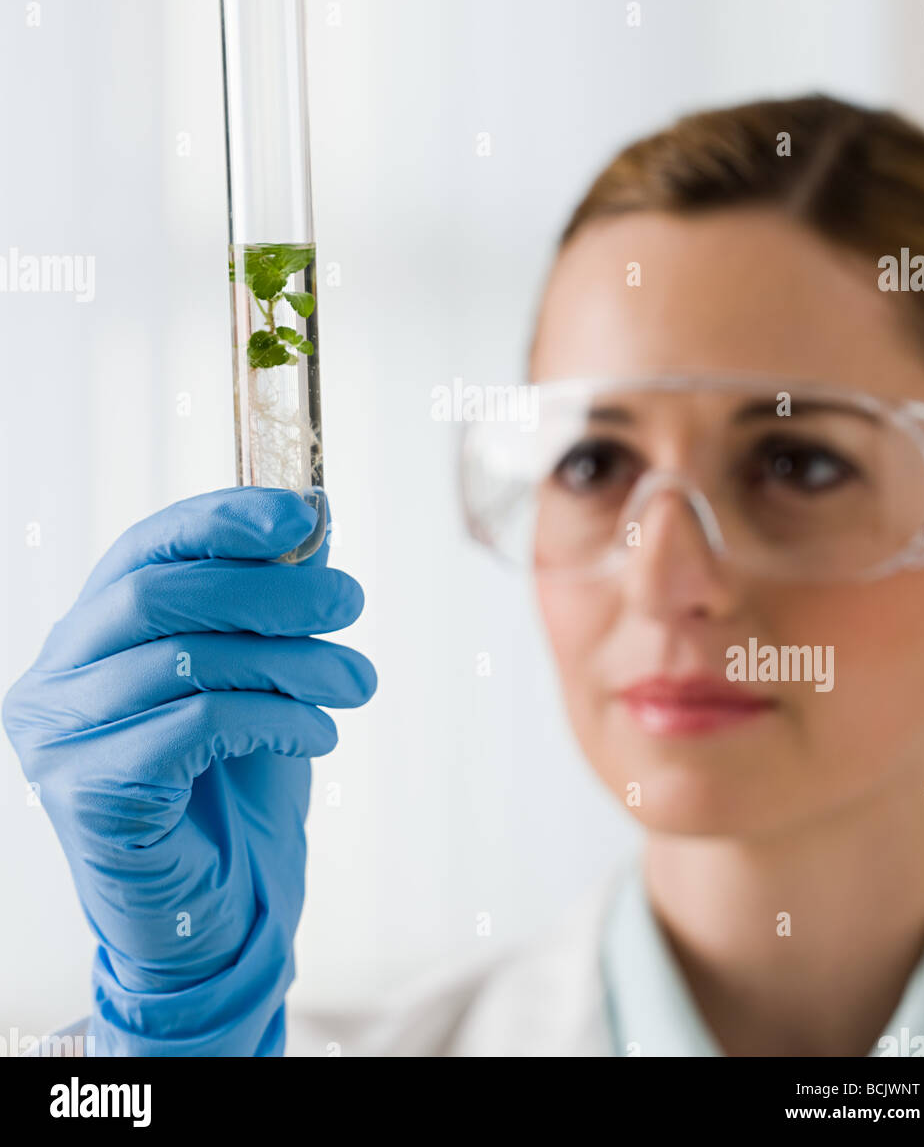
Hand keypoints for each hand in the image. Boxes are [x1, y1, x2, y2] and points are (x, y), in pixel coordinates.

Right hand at [3, 486, 375, 1055]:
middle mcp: (56, 677)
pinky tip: (321, 734)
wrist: (213, 918)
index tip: (303, 515)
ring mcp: (60, 738)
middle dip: (270, 589)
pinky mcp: (85, 794)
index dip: (222, 518)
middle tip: (350, 603)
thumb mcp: (257, 681)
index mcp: (89, 635)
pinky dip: (275, 717)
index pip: (145, 548)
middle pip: (160, 593)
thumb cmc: (233, 792)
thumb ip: (267, 608)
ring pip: (183, 656)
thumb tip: (313, 521)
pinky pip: (195, 724)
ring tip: (357, 680)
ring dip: (290, 659)